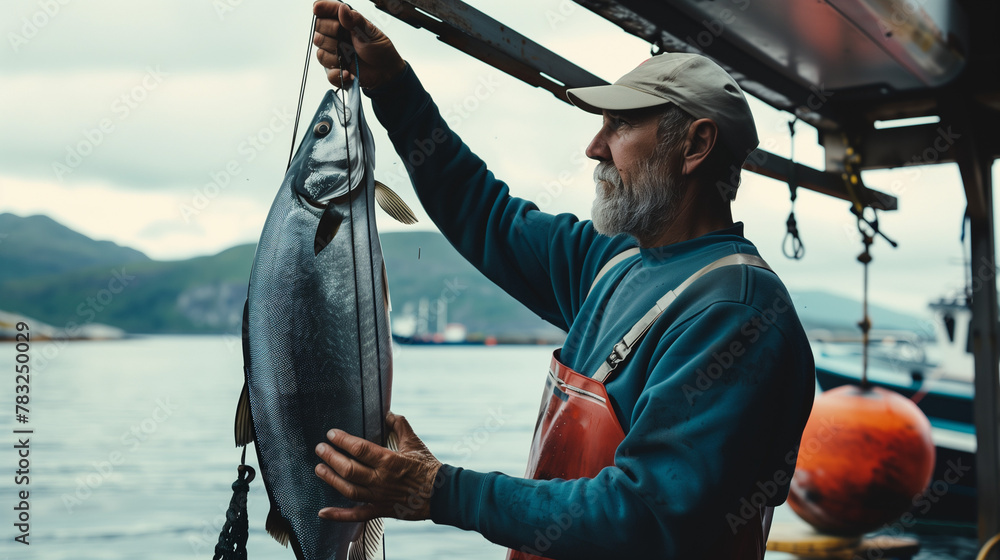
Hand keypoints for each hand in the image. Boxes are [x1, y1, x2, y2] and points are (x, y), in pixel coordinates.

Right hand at [313, 1, 406, 89]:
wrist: (386, 72)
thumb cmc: (379, 49)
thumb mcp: (370, 33)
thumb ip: (355, 21)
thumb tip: (342, 9)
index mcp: (345, 22)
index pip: (328, 11)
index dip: (322, 8)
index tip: (317, 9)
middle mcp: (337, 36)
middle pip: (319, 30)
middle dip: (330, 34)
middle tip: (346, 39)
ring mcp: (335, 52)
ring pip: (321, 52)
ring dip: (335, 56)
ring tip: (350, 56)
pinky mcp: (336, 69)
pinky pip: (328, 73)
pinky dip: (338, 74)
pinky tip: (349, 72)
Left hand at [314, 412, 442, 520]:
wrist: (442, 495)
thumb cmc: (429, 468)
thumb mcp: (415, 443)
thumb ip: (400, 425)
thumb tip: (388, 413)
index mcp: (389, 461)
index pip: (359, 448)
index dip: (342, 440)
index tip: (331, 434)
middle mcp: (381, 479)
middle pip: (349, 468)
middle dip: (330, 457)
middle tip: (320, 448)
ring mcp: (379, 496)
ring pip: (348, 489)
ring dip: (330, 479)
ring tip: (319, 468)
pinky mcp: (380, 510)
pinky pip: (356, 515)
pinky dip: (338, 515)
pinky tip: (323, 512)